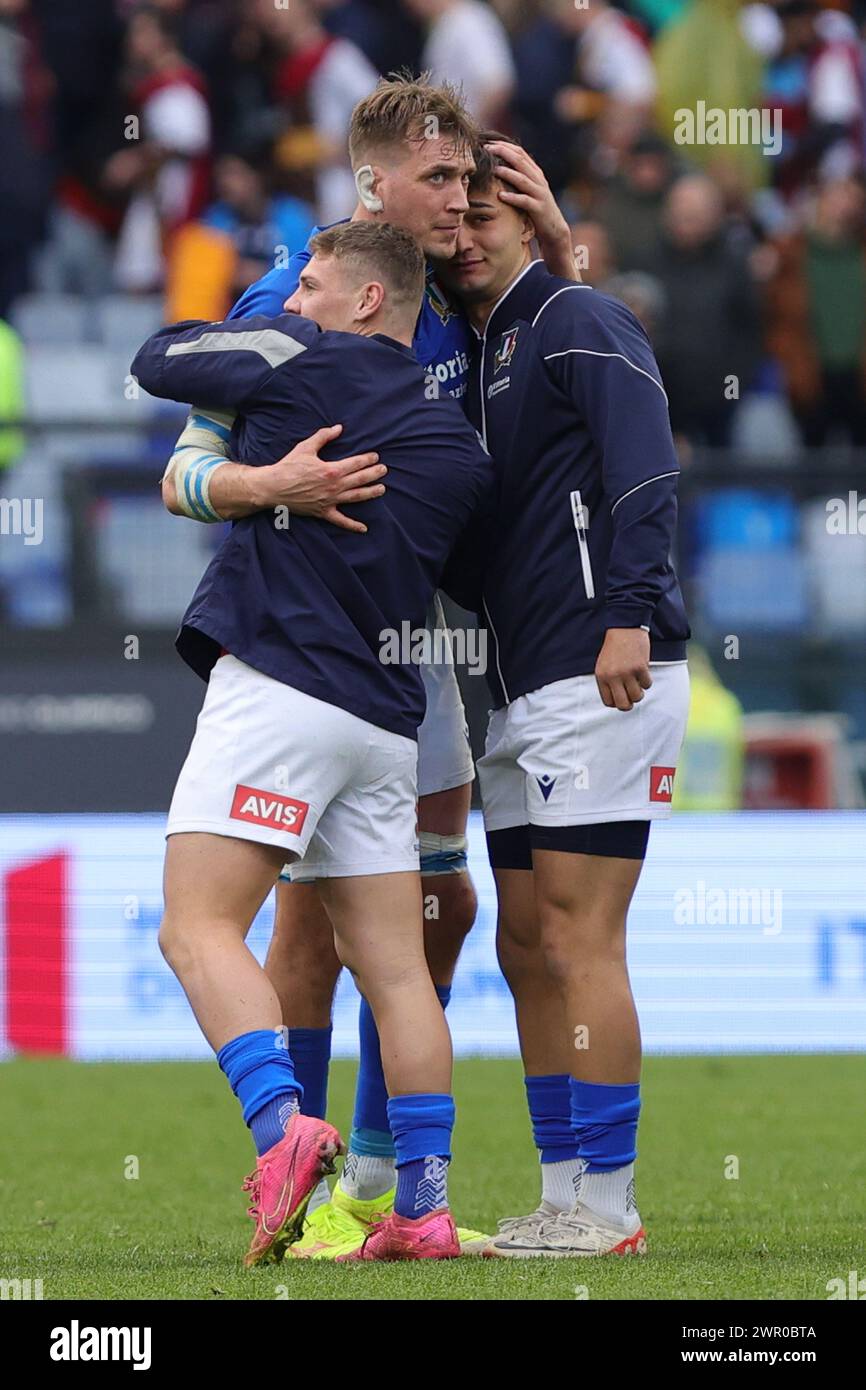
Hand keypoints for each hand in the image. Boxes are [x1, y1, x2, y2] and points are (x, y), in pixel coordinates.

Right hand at [252, 424, 385, 532]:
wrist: (273, 487)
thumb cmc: (288, 466)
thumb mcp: (306, 447)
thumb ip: (323, 436)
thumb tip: (338, 428)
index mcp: (331, 470)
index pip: (355, 464)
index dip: (368, 460)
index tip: (376, 457)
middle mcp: (334, 487)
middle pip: (360, 480)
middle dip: (374, 474)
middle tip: (384, 470)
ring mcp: (330, 501)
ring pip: (356, 498)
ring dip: (370, 493)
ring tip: (381, 489)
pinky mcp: (323, 512)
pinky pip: (341, 521)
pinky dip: (353, 525)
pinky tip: (364, 528)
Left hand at [485, 140, 576, 280]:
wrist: (554, 229)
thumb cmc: (536, 209)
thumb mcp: (528, 189)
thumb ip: (518, 176)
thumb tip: (498, 164)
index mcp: (535, 173)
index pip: (520, 153)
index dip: (504, 145)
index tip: (488, 142)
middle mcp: (538, 180)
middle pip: (520, 161)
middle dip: (503, 153)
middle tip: (487, 149)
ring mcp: (540, 194)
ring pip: (523, 179)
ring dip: (508, 173)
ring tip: (494, 169)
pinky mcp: (539, 209)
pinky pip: (525, 201)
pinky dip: (513, 197)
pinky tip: (500, 196)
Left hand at [595, 628, 651, 710]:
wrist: (624, 627)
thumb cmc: (614, 647)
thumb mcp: (603, 665)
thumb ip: (608, 682)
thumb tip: (617, 700)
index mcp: (601, 676)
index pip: (608, 702)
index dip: (617, 702)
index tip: (622, 696)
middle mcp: (613, 677)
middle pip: (623, 705)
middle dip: (629, 704)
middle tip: (632, 696)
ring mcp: (627, 673)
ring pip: (637, 697)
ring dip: (639, 692)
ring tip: (637, 682)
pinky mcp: (640, 667)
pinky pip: (647, 684)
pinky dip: (647, 680)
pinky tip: (643, 671)